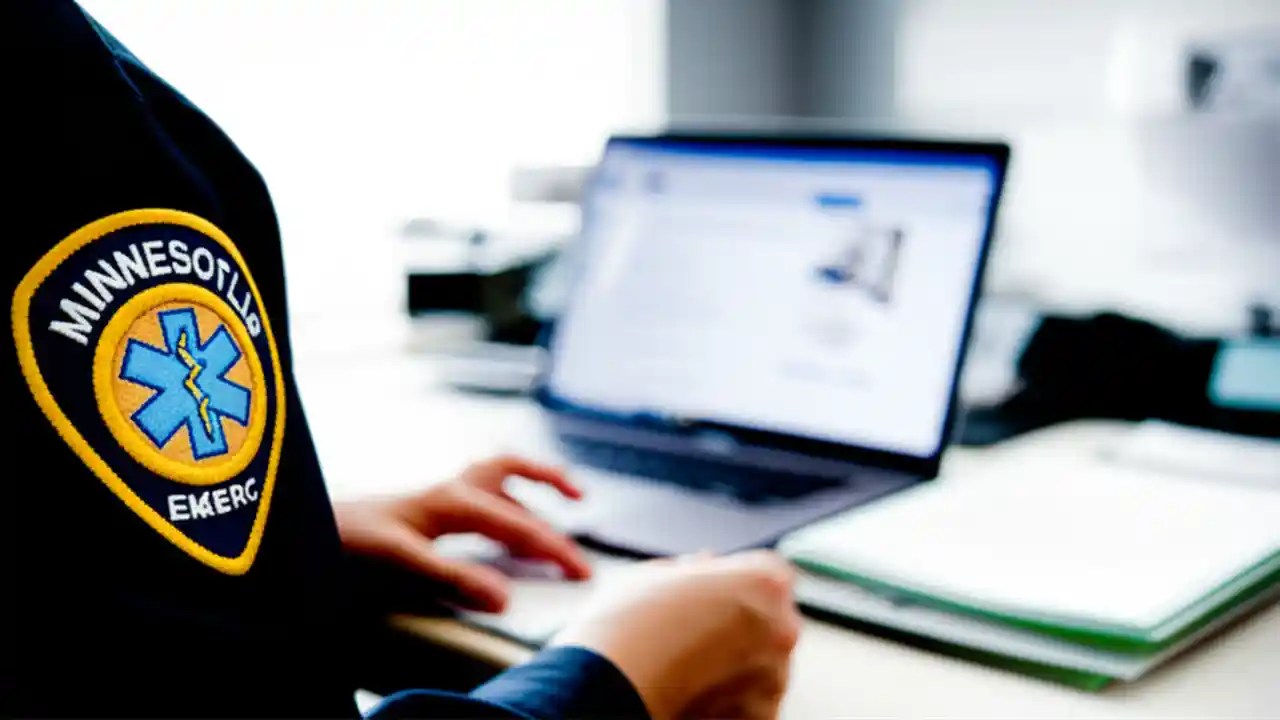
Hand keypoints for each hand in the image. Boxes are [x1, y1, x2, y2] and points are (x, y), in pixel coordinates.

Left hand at [335, 455, 590, 611]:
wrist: (304, 527)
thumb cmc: (347, 539)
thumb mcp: (400, 559)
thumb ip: (453, 575)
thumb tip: (502, 596)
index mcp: (452, 499)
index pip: (518, 521)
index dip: (554, 546)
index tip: (581, 569)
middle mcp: (450, 488)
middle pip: (512, 470)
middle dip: (550, 481)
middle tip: (580, 499)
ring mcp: (437, 494)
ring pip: (496, 479)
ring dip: (529, 486)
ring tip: (557, 503)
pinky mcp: (426, 507)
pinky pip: (479, 496)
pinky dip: (504, 503)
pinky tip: (504, 529)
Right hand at [550, 551, 800, 719]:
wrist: (604, 689)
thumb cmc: (625, 625)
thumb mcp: (654, 576)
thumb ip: (691, 568)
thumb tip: (703, 563)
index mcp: (764, 582)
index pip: (770, 574)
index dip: (736, 581)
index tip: (709, 594)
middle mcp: (781, 629)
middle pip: (770, 619)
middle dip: (741, 623)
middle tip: (693, 634)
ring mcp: (775, 679)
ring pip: (763, 665)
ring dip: (737, 664)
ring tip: (686, 670)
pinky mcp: (761, 719)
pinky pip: (752, 703)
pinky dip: (731, 701)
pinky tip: (692, 695)